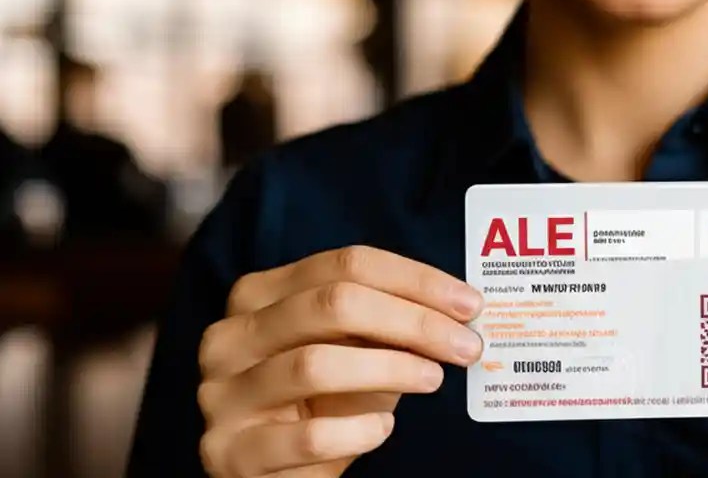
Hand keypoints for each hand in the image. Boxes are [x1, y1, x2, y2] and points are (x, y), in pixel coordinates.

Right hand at [196, 246, 484, 476]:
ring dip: (391, 369)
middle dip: (413, 321)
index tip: (470, 303)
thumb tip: (459, 308)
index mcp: (259, 295)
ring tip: (434, 379)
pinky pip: (308, 436)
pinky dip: (358, 429)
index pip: (346, 264)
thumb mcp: (350, 351)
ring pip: (316, 364)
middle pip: (332, 305)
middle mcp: (230, 337)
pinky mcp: (228, 453)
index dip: (416, 280)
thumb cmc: (318, 403)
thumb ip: (387, 323)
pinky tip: (383, 426)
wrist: (268, 472)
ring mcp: (222, 395)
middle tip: (466, 344)